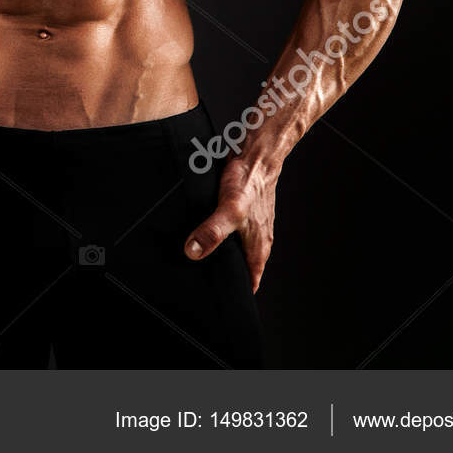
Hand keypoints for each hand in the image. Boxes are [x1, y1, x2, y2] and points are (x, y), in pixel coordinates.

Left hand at [183, 155, 277, 292]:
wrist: (255, 154)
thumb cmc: (249, 182)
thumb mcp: (230, 210)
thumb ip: (213, 232)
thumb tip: (194, 252)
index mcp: (258, 249)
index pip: (249, 283)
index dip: (235, 292)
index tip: (215, 298)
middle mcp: (256, 241)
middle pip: (242, 268)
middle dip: (224, 276)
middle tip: (200, 280)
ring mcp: (250, 227)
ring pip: (235, 250)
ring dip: (219, 254)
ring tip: (198, 259)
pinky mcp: (240, 213)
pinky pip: (228, 232)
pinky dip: (216, 235)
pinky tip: (201, 231)